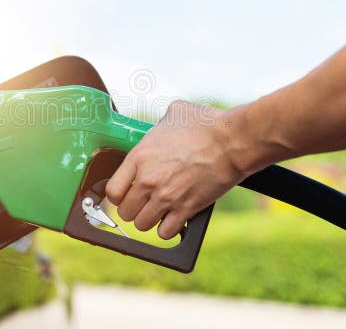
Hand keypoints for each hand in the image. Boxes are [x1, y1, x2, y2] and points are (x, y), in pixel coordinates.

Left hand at [105, 100, 249, 238]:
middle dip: (134, 209)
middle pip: (125, 212)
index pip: (113, 191)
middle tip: (145, 202)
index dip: (119, 195)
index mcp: (140, 156)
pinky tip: (174, 217)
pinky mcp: (185, 209)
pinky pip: (164, 233)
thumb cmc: (206, 125)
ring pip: (142, 225)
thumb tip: (162, 127)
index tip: (126, 193)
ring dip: (149, 219)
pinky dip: (168, 228)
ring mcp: (166, 197)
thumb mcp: (175, 113)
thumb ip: (160, 125)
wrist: (232, 142)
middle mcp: (148, 180)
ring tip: (159, 210)